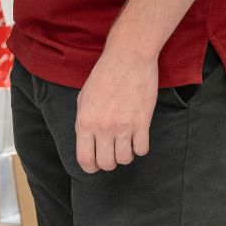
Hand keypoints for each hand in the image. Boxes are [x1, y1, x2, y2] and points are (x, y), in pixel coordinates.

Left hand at [75, 47, 157, 173]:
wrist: (128, 58)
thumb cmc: (104, 76)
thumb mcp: (83, 100)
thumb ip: (83, 123)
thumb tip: (86, 142)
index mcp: (85, 124)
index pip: (85, 159)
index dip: (90, 167)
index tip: (95, 166)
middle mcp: (103, 129)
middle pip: (106, 163)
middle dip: (108, 163)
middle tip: (112, 155)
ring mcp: (124, 126)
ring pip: (124, 159)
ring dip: (124, 157)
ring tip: (125, 146)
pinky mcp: (143, 122)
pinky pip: (142, 149)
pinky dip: (140, 149)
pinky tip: (138, 140)